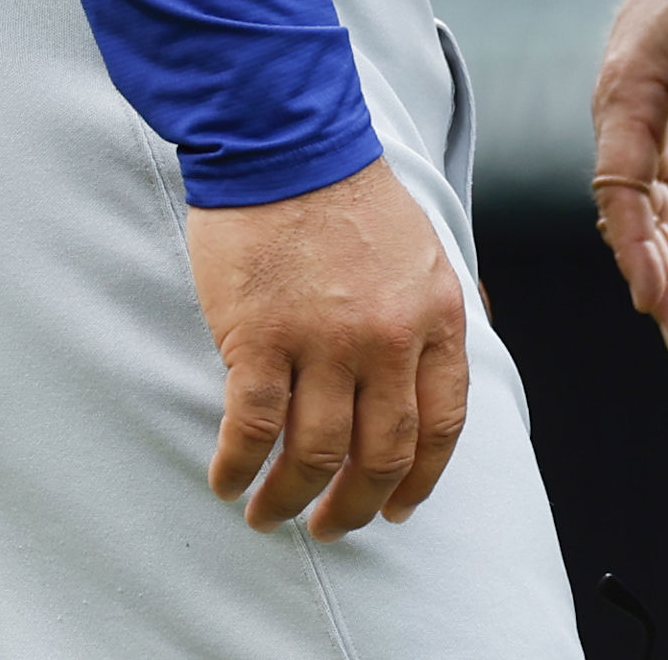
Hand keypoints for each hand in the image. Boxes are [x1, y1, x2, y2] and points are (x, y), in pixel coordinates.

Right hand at [185, 158, 470, 538]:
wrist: (284, 138)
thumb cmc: (347, 192)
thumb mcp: (421, 250)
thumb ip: (429, 315)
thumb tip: (433, 380)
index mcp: (435, 315)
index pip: (441, 424)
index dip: (418, 480)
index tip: (396, 510)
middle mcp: (389, 338)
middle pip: (381, 453)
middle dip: (355, 506)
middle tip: (330, 528)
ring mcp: (325, 340)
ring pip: (315, 455)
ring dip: (289, 499)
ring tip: (269, 515)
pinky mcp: (261, 337)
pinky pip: (253, 428)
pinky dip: (238, 467)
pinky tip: (226, 481)